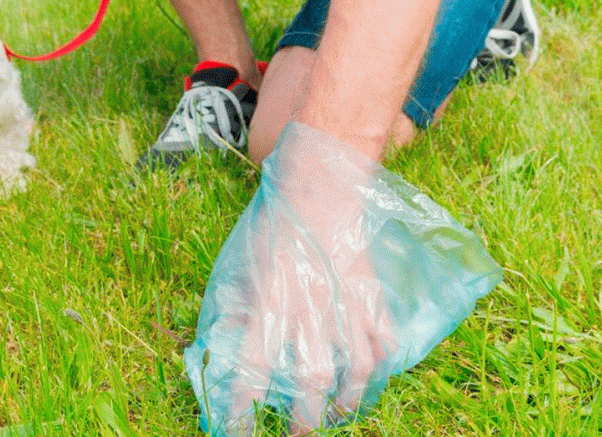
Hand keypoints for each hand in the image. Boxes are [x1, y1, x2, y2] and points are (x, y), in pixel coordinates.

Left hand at [185, 122, 501, 434]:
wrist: (316, 189)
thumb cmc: (270, 229)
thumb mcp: (238, 268)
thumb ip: (232, 311)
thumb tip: (217, 353)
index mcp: (267, 303)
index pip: (252, 369)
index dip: (243, 408)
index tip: (237, 430)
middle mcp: (307, 309)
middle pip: (311, 379)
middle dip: (305, 419)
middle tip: (297, 434)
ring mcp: (345, 303)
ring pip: (355, 368)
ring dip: (347, 400)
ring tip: (337, 414)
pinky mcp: (370, 294)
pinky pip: (383, 340)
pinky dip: (381, 367)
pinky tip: (370, 379)